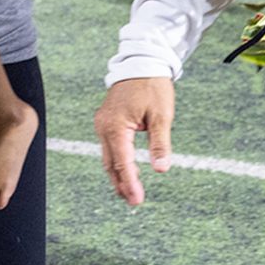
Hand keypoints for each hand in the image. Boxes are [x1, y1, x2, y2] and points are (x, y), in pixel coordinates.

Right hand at [95, 76, 173, 205]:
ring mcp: (102, 124)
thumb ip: (160, 144)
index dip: (130, 183)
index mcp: (115, 126)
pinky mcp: (106, 121)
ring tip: (129, 193)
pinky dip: (116, 162)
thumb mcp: (162, 115)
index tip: (137, 200)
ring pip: (108, 157)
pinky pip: (109, 147)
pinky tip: (125, 171)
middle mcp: (104, 127)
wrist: (141, 62)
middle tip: (134, 202)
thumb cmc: (152, 86)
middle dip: (122, 184)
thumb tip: (161, 169)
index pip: (123, 162)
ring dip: (118, 175)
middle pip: (111, 164)